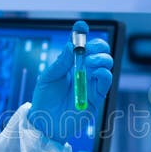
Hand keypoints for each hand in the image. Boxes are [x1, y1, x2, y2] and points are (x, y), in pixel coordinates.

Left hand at [29, 28, 112, 143]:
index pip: (82, 45)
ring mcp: (91, 83)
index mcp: (71, 64)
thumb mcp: (48, 77)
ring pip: (106, 62)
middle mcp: (83, 71)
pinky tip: (94, 72)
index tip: (81, 27)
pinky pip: (106, 80)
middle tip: (86, 49)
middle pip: (99, 51)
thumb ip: (61, 62)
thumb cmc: (44, 100)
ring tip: (87, 63)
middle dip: (96, 45)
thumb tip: (72, 45)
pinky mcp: (96, 96)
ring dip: (99, 58)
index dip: (83, 35)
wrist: (45, 124)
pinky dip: (103, 72)